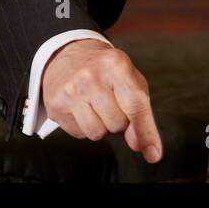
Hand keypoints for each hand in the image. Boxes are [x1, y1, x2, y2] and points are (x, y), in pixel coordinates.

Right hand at [41, 39, 162, 162]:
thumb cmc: (107, 70)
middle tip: (112, 102)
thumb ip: (140, 113)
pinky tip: (82, 108)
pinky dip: (84, 126)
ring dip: (102, 126)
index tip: (153, 153)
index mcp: (117, 64)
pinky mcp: (55, 103)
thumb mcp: (130, 81)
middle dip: (119, 120)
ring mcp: (71, 90)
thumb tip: (141, 145)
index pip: (135, 105)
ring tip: (97, 106)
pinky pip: (79, 134)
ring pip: (97, 133)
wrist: (69, 54)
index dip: (146, 131)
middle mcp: (91, 76)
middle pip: (117, 124)